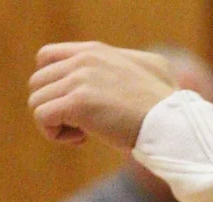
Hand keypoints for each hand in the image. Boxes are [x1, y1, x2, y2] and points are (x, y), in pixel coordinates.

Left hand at [29, 42, 176, 148]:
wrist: (175, 125)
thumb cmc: (171, 106)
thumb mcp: (154, 69)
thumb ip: (131, 63)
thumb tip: (131, 69)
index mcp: (94, 51)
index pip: (46, 57)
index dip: (52, 83)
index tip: (74, 104)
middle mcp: (83, 60)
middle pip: (38, 83)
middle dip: (55, 107)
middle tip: (83, 124)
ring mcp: (79, 81)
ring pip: (37, 100)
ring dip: (55, 122)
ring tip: (84, 134)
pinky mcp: (77, 104)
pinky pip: (42, 117)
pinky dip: (55, 134)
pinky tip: (82, 140)